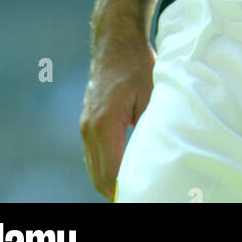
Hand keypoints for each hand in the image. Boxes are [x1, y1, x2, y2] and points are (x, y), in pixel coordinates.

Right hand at [80, 35, 155, 201]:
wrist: (115, 41)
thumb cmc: (136, 64)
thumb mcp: (151, 94)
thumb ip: (151, 126)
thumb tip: (157, 156)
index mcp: (104, 125)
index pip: (111, 173)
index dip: (124, 191)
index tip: (139, 198)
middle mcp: (89, 129)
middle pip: (98, 176)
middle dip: (114, 194)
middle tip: (136, 199)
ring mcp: (85, 125)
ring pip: (93, 168)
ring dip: (108, 183)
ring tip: (130, 192)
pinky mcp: (87, 121)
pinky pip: (92, 155)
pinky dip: (104, 169)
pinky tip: (120, 174)